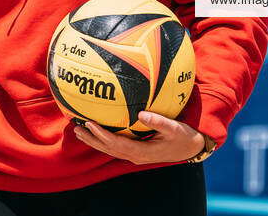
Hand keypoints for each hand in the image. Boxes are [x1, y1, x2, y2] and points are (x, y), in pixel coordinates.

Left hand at [73, 111, 205, 164]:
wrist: (191, 148)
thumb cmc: (183, 137)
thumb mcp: (174, 128)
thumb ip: (159, 121)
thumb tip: (141, 113)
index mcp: (142, 151)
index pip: (116, 143)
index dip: (101, 135)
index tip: (89, 124)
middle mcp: (135, 155)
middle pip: (108, 149)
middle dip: (92, 139)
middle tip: (76, 128)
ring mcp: (136, 155)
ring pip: (110, 149)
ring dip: (95, 141)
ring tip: (80, 131)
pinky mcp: (137, 151)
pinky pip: (116, 146)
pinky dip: (104, 140)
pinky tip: (97, 132)